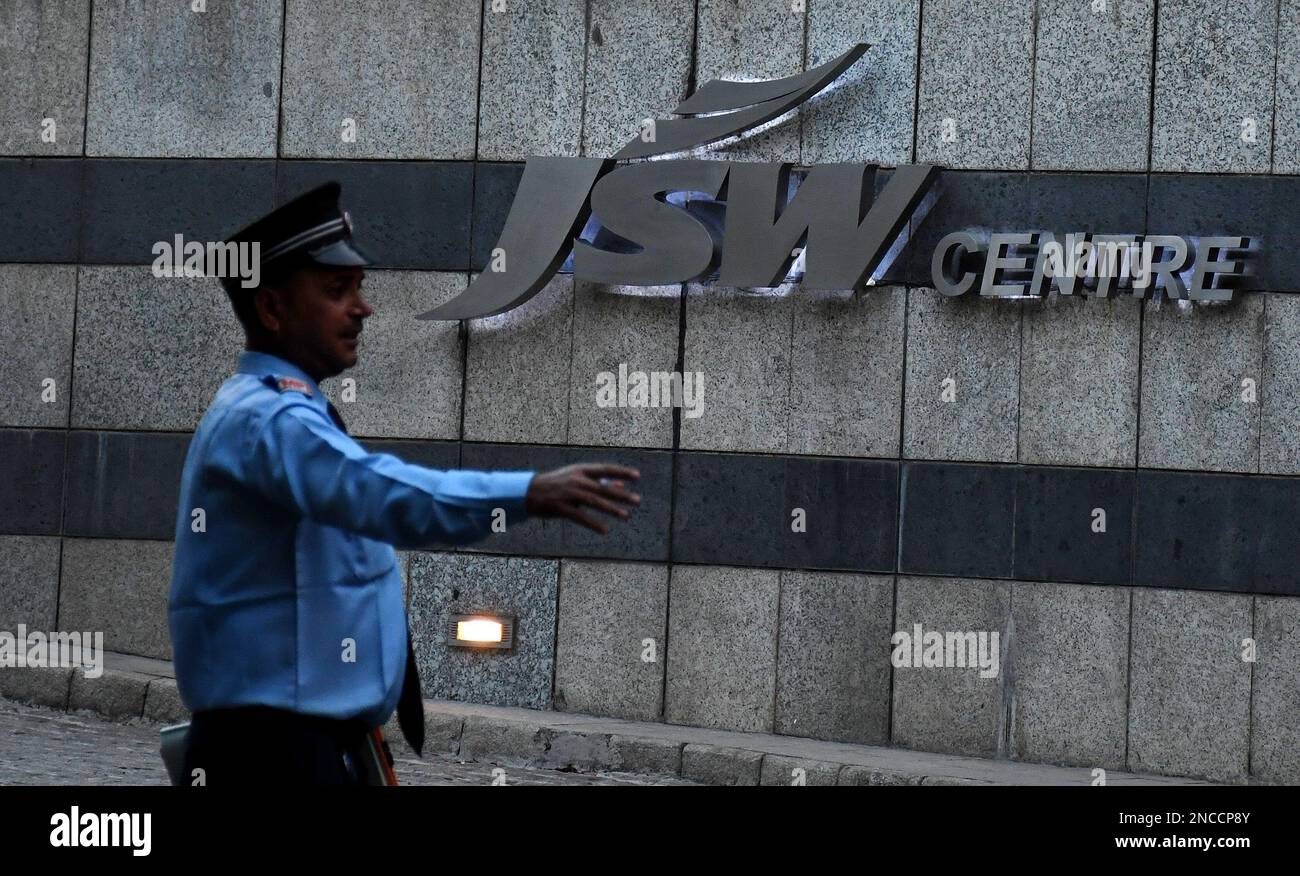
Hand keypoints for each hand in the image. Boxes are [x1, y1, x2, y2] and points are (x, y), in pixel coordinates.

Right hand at [525, 463, 640, 533]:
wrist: (528, 492)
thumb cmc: (558, 485)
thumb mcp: (578, 479)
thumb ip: (600, 483)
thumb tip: (622, 486)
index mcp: (581, 470)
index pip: (605, 469)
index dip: (621, 472)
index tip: (637, 476)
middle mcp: (576, 480)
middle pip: (603, 488)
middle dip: (621, 495)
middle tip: (637, 501)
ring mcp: (568, 494)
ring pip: (594, 502)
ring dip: (611, 509)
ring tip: (626, 516)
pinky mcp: (560, 507)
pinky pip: (580, 517)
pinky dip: (593, 523)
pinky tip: (605, 530)